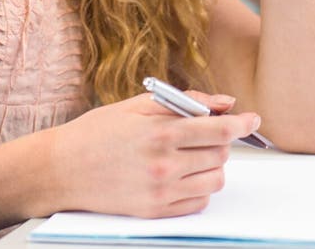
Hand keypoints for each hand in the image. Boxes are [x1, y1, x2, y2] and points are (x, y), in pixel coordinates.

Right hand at [46, 91, 259, 217]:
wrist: (61, 170)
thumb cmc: (98, 132)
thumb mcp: (138, 104)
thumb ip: (185, 102)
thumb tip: (223, 102)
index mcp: (161, 133)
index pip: (219, 129)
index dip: (242, 123)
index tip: (253, 119)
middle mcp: (165, 165)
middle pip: (221, 154)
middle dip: (220, 139)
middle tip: (203, 130)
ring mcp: (161, 193)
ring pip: (214, 180)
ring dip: (212, 164)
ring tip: (191, 153)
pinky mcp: (155, 213)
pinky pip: (198, 203)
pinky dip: (198, 187)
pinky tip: (181, 174)